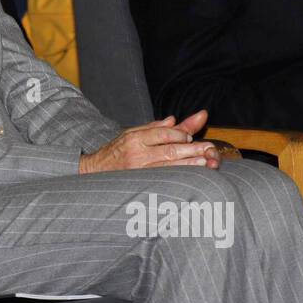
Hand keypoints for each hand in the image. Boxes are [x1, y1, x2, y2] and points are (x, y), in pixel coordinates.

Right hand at [79, 110, 219, 173]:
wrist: (93, 172)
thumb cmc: (114, 153)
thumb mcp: (131, 134)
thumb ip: (154, 128)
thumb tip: (174, 120)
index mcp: (134, 138)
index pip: (162, 133)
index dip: (179, 134)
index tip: (190, 136)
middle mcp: (136, 153)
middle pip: (169, 149)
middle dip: (192, 149)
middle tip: (209, 148)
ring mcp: (138, 170)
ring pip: (169, 166)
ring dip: (189, 163)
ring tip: (206, 162)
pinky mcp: (139, 182)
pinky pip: (163, 178)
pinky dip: (178, 176)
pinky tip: (190, 176)